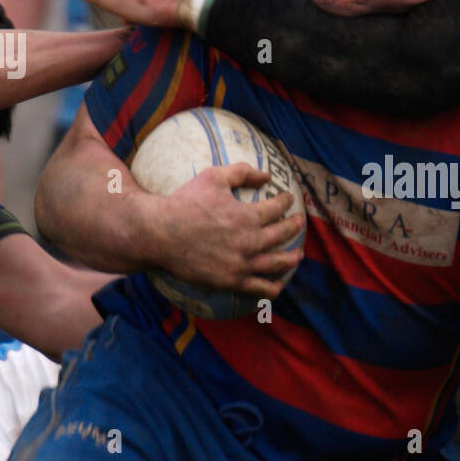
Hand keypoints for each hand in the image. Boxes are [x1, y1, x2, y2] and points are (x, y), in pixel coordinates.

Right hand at [147, 162, 306, 298]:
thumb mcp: (213, 177)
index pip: (277, 208)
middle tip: (299, 222)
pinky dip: (271, 287)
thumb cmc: (185, 202)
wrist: (159, 233)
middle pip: (282, 234)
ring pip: (276, 263)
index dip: (285, 201)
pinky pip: (258, 288)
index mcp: (247, 216)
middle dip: (294, 226)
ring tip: (298, 254)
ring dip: (291, 258)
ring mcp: (241, 264)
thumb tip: (267, 176)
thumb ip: (242, 172)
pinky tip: (278, 285)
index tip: (288, 199)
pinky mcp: (230, 280)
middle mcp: (249, 241)